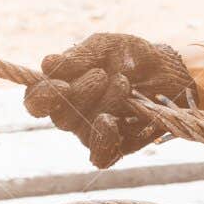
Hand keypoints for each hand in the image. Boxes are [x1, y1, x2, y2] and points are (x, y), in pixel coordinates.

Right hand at [23, 33, 194, 167]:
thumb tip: (48, 64)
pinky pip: (100, 157)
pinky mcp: (116, 147)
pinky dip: (103, 141)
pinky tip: (112, 123)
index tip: (61, 83)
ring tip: (123, 83)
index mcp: (62, 89)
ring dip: (103, 105)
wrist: (167, 71)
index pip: (35, 102)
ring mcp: (93, 133)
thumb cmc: (130, 56)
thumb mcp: (105, 46)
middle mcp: (72, 115)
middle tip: (103, 74)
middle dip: (81, 94)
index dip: (42, 96)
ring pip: (82, 131)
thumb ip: (79, 56)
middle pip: (60, 118)